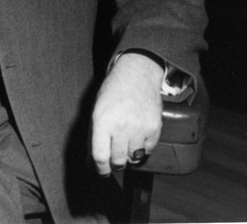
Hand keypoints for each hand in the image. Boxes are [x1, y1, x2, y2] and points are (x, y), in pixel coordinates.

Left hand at [91, 52, 164, 175]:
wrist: (137, 75)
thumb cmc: (113, 92)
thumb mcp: (97, 110)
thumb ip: (94, 136)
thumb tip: (92, 161)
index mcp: (102, 121)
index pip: (100, 156)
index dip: (100, 168)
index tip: (102, 171)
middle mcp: (121, 126)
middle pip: (118, 160)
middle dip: (115, 164)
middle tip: (114, 159)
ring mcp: (139, 128)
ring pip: (133, 158)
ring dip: (128, 155)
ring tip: (126, 142)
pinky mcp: (154, 129)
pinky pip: (147, 150)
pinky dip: (142, 147)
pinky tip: (138, 135)